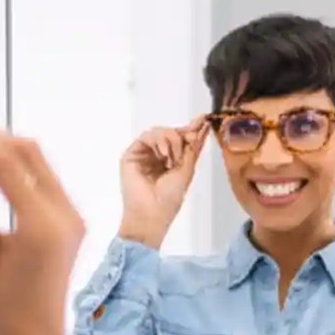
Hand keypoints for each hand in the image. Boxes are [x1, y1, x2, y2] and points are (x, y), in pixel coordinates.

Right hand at [117, 116, 209, 248]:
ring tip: (173, 159)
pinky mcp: (131, 154)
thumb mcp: (187, 170)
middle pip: (170, 132)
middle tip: (190, 139)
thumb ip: (193, 148)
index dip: (191, 129)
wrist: (152, 214)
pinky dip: (158, 141)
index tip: (203, 120)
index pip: (180, 139)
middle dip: (182, 134)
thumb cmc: (169, 199)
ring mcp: (143, 154)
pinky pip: (146, 137)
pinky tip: (164, 154)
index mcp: (170, 160)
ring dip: (171, 141)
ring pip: (159, 132)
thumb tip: (203, 126)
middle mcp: (156, 155)